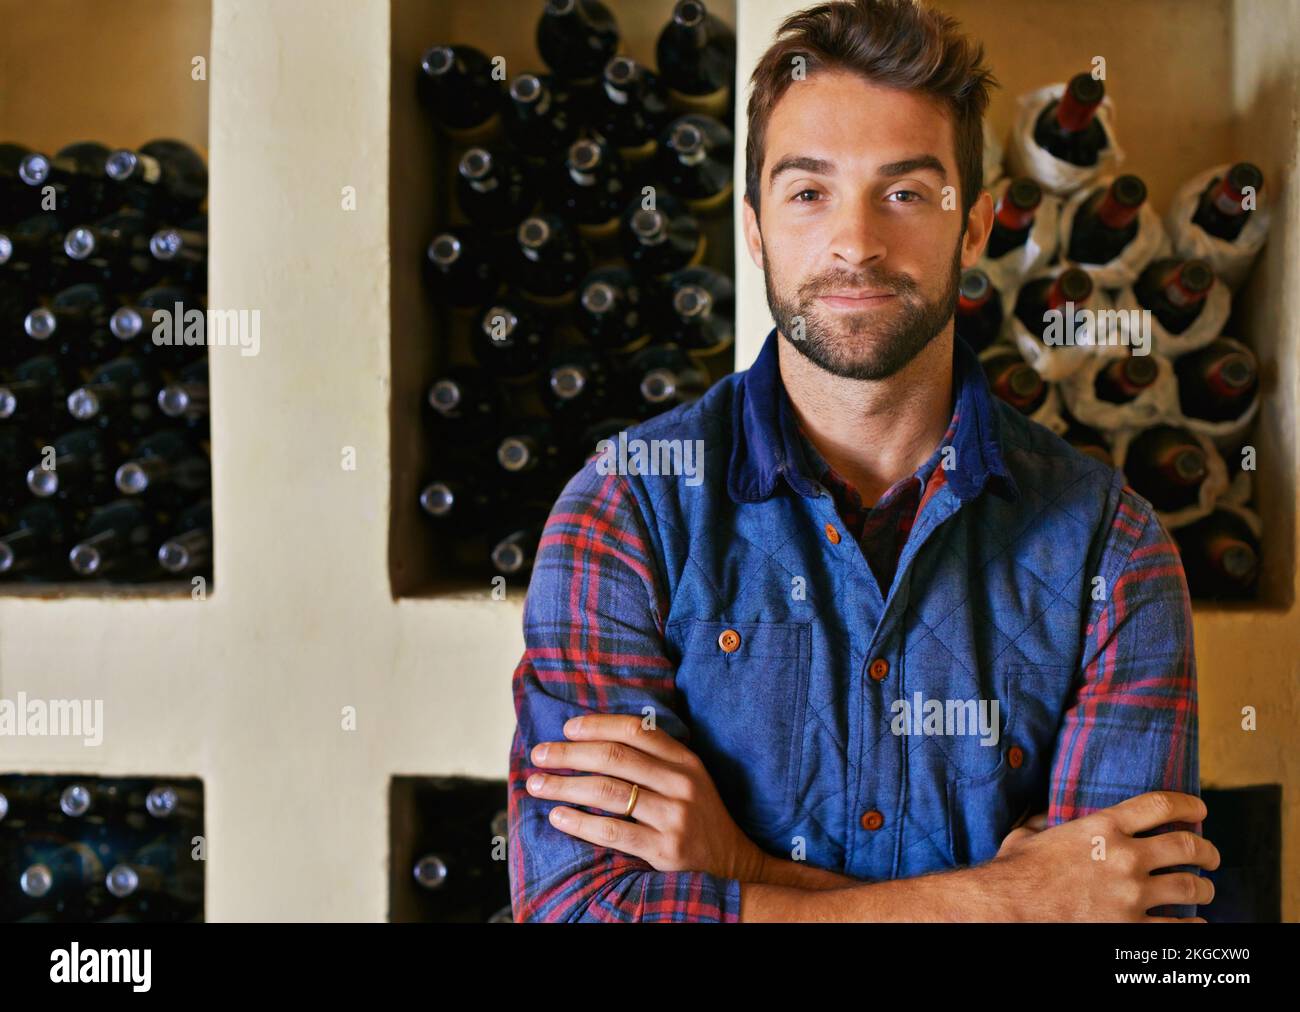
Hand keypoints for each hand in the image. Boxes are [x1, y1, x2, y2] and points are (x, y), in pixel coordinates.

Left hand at [526, 713, 766, 882]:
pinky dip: (579, 822)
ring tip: (536, 784)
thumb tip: (594, 742)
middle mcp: (681, 784)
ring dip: (565, 785)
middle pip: (614, 757)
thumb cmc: (698, 818)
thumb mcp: (687, 780)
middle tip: (539, 754)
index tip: (566, 728)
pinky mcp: (665, 849)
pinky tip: (558, 817)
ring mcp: (674, 817)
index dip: (597, 725)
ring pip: (608, 791)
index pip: (635, 730)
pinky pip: (613, 831)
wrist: (733, 867)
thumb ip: (654, 760)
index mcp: (686, 761)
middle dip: (569, 753)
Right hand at [987, 791, 1219, 921]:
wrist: (1008, 908)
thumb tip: (1045, 815)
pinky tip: (1196, 924)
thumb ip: (1045, 821)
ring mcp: (1131, 895)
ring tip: (1205, 890)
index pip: (1160, 805)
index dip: (1188, 804)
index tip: (1200, 809)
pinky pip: (1178, 928)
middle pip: (1187, 846)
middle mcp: (1124, 856)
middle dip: (1207, 850)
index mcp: (1101, 826)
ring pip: (1190, 886)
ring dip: (1204, 888)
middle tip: (1211, 855)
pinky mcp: (1130, 928)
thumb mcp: (1028, 833)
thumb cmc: (1015, 872)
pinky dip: (1194, 926)